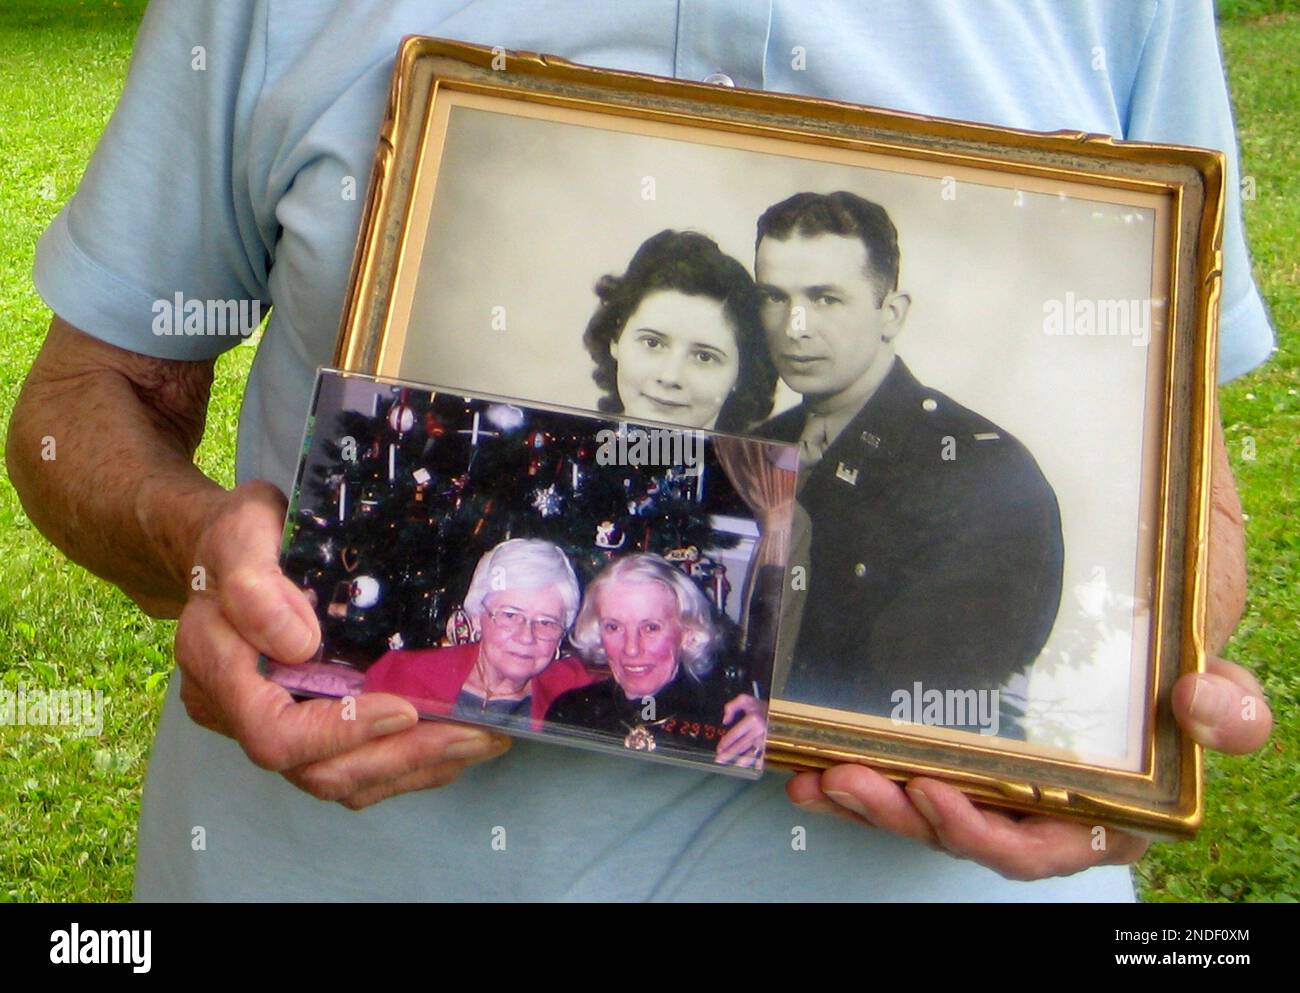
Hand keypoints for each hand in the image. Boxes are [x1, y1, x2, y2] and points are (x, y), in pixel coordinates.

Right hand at [175, 480, 509, 808]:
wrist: (235, 548)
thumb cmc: (239, 535)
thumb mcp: (240, 535)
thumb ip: (255, 587)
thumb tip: (300, 645)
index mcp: (220, 669)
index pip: (275, 734)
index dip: (341, 732)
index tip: (404, 709)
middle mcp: (243, 712)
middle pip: (319, 771)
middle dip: (403, 757)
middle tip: (474, 733)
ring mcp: (278, 723)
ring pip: (345, 779)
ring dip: (417, 766)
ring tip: (483, 738)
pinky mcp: (311, 726)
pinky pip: (358, 765)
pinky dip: (411, 761)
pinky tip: (459, 738)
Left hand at [716, 693, 766, 767]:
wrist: (779, 710)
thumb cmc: (760, 706)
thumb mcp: (745, 700)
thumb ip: (731, 707)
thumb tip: (726, 720)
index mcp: (753, 719)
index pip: (736, 733)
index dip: (726, 741)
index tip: (719, 748)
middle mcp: (760, 729)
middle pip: (742, 744)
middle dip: (730, 753)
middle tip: (720, 760)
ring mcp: (766, 737)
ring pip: (753, 751)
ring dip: (744, 759)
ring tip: (736, 764)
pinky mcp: (771, 742)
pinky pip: (765, 752)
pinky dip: (761, 760)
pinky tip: (756, 767)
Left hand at [787, 415, 1271, 879]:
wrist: (1132, 517)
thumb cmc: (1175, 590)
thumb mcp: (1205, 634)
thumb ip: (1222, 694)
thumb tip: (1204, 710)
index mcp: (1111, 790)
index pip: (1053, 841)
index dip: (996, 836)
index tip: (941, 793)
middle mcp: (1045, 785)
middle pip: (971, 830)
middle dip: (906, 814)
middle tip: (854, 779)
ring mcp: (992, 755)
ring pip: (925, 804)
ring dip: (869, 799)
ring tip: (821, 775)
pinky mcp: (949, 719)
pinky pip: (901, 763)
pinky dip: (857, 768)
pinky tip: (810, 761)